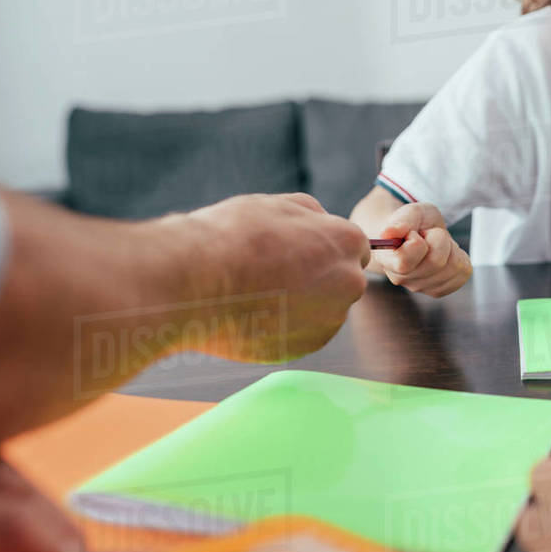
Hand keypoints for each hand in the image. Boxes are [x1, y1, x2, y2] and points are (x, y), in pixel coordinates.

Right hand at [179, 193, 370, 360]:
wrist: (198, 282)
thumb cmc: (234, 237)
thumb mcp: (277, 204)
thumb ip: (310, 214)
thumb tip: (321, 221)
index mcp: (347, 242)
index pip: (352, 247)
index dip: (324, 249)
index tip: (298, 252)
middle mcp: (350, 282)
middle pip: (342, 280)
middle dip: (318, 277)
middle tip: (275, 273)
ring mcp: (330, 318)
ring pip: (323, 309)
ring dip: (302, 304)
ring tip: (260, 293)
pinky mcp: (307, 347)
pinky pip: (304, 333)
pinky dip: (287, 327)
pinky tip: (257, 314)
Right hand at [371, 203, 470, 297]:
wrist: (419, 232)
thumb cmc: (412, 223)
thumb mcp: (409, 213)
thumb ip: (400, 222)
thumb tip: (388, 233)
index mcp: (388, 260)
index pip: (405, 261)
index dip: (416, 241)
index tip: (414, 233)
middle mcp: (402, 278)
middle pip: (436, 262)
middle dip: (439, 239)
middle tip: (429, 235)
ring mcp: (422, 287)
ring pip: (454, 267)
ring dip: (451, 248)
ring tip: (437, 244)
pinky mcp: (441, 290)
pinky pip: (464, 272)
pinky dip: (460, 258)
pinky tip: (446, 254)